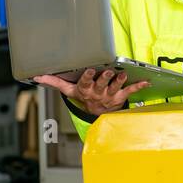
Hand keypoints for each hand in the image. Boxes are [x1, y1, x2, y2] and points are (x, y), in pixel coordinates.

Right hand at [34, 68, 149, 116]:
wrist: (97, 113)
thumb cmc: (83, 96)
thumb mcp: (69, 90)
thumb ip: (54, 82)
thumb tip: (36, 76)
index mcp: (85, 90)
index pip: (85, 83)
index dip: (88, 77)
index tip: (89, 69)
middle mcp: (98, 93)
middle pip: (101, 84)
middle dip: (105, 78)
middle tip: (109, 71)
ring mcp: (110, 95)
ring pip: (116, 87)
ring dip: (120, 80)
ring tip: (123, 74)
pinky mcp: (121, 96)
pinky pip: (130, 91)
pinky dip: (139, 86)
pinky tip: (146, 81)